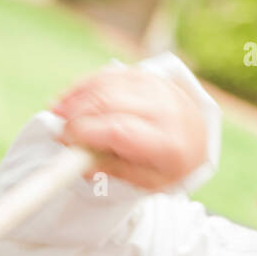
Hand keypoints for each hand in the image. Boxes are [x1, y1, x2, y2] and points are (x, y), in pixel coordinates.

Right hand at [50, 64, 208, 191]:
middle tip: (59, 130)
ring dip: (76, 96)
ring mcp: (155, 88)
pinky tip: (70, 97)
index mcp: (167, 142)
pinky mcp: (146, 75)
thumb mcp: (149, 181)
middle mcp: (164, 110)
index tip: (65, 140)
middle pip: (109, 102)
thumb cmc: (170, 164)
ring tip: (58, 112)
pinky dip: (86, 84)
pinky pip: (110, 74)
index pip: (120, 130)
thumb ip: (116, 172)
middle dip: (76, 114)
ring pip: (107, 84)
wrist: (198, 137)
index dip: (87, 132)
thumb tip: (82, 165)